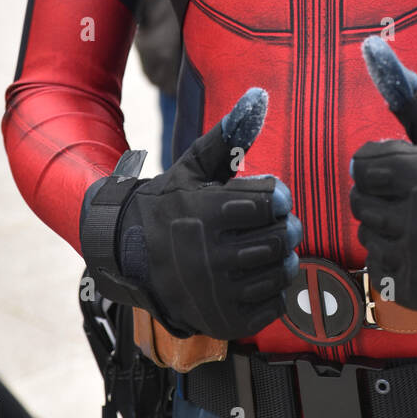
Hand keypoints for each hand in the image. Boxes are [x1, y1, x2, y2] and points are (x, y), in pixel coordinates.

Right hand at [80, 88, 300, 339]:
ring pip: (282, 271)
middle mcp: (211, 256)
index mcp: (207, 213)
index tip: (268, 197)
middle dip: (285, 225)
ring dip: (281, 256)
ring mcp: (216, 293)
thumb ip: (230, 134)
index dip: (277, 196)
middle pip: (282, 237)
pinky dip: (272, 288)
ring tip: (263, 246)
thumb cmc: (170, 206)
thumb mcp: (195, 166)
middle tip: (273, 222)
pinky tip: (254, 273)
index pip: (274, 203)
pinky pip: (274, 304)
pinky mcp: (223, 321)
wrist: (131, 257)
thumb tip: (258, 96)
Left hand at [349, 38, 416, 315]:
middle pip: (360, 198)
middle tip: (415, 190)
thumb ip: (411, 96)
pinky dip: (397, 255)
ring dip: (388, 223)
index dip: (381, 159)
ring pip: (369, 232)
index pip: (363, 164)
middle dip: (382, 190)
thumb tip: (373, 51)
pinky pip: (382, 266)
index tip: (406, 162)